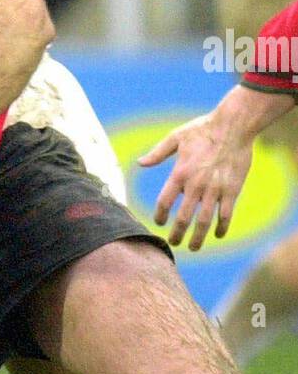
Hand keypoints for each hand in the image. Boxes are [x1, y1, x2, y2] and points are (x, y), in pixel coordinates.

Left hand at [138, 115, 253, 249]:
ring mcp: (215, 189)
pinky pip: (226, 214)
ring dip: (198, 237)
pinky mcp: (232, 190)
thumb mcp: (176, 137)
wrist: (234, 125)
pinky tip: (218, 235)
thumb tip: (140, 163)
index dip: (159, 216)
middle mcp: (196, 185)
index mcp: (179, 173)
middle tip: (173, 243)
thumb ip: (157, 153)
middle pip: (183, 218)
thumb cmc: (203, 129)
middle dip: (177, 234)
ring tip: (192, 247)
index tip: (159, 223)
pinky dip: (222, 227)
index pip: (164, 202)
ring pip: (204, 221)